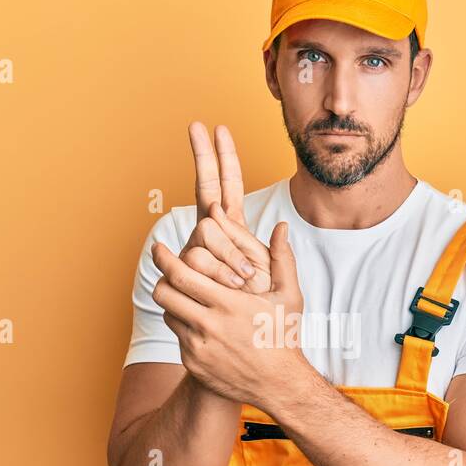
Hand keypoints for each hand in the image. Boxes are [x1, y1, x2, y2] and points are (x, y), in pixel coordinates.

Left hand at [153, 221, 306, 410]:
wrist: (280, 384)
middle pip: (164, 293)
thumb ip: (282, 257)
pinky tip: (199, 321)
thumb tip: (281, 225)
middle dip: (160, 276)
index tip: (159, 247)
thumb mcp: (290, 296)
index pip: (181, 275)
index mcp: (228, 304)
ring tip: (185, 293)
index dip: (165, 258)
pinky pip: (178, 336)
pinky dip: (184, 325)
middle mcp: (209, 326)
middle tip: (164, 267)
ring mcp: (198, 347)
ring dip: (173, 301)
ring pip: (168, 314)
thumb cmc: (285, 335)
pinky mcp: (194, 363)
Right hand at [182, 122, 272, 292]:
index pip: (226, 184)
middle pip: (207, 188)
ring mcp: (193, 246)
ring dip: (232, 254)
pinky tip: (232, 283)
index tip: (216, 127)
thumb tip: (281, 225)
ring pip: (208, 228)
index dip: (222, 157)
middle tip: (198, 128)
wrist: (236, 338)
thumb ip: (277, 254)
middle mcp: (207, 230)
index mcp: (232, 226)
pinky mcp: (184, 267)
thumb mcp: (276, 278)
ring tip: (245, 278)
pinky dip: (221, 271)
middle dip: (205, 156)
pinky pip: (198, 256)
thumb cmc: (258, 308)